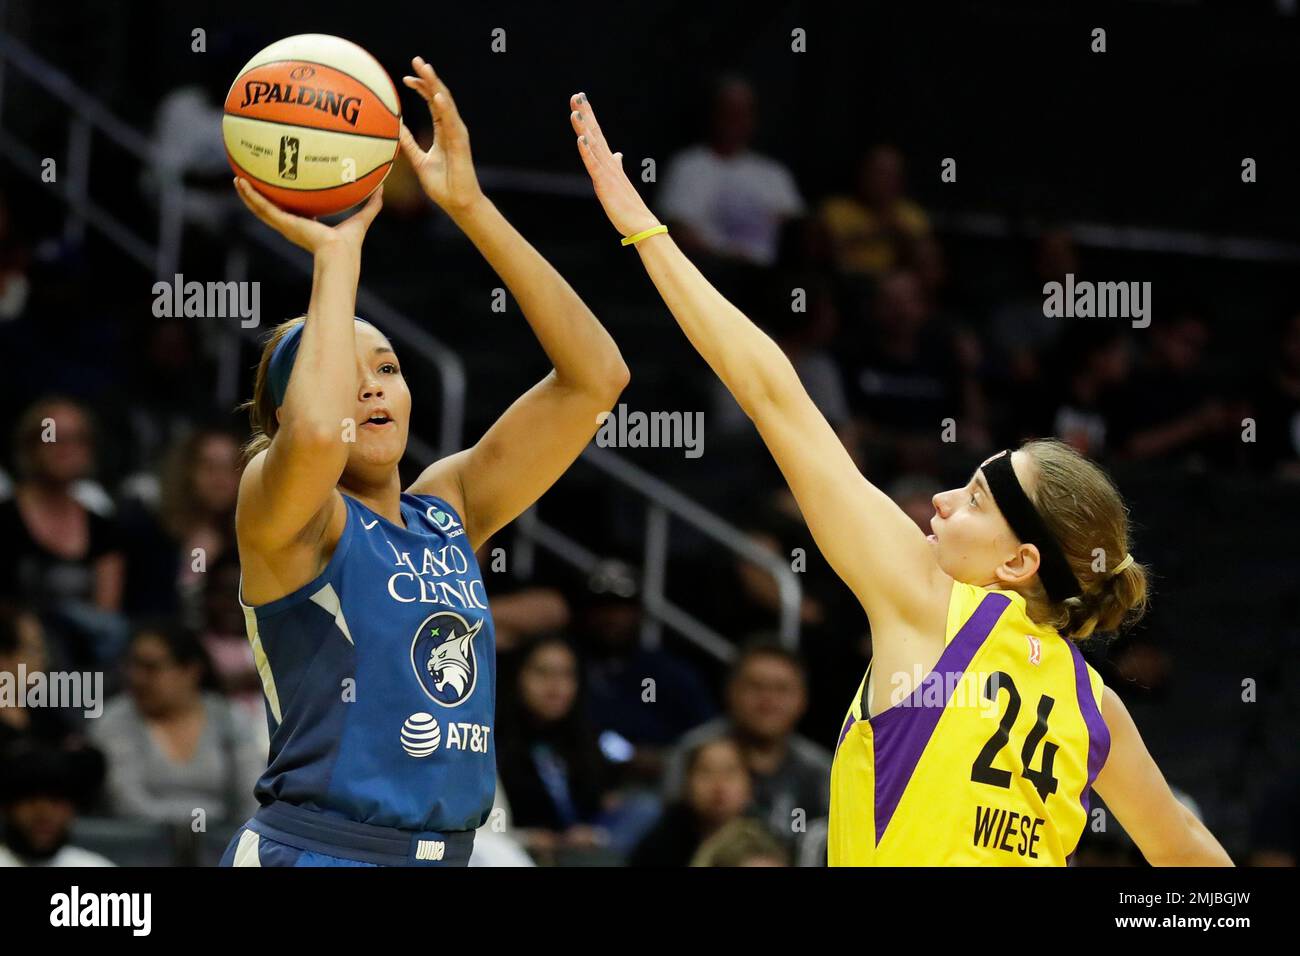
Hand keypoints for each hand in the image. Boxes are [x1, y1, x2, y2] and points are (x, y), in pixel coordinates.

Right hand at [234, 178, 382, 254]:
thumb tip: (382, 187)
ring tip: (236, 180)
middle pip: (273, 209)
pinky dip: (250, 196)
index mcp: (308, 227)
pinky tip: (240, 183)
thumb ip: (371, 204)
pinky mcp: (282, 224)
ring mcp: (286, 226)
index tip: (281, 190)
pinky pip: (262, 208)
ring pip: (261, 208)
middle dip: (262, 197)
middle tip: (251, 182)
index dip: (287, 202)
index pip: (295, 213)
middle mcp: (294, 227)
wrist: (339, 255)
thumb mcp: (362, 219)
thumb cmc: (350, 246)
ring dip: (248, 195)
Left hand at [398, 57, 483, 215]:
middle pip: (440, 96)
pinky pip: (451, 122)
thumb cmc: (442, 185)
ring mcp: (457, 134)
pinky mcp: (460, 143)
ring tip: (425, 68)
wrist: (458, 203)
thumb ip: (409, 143)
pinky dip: (444, 108)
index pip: (432, 103)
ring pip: (446, 103)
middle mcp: (452, 128)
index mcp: (443, 131)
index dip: (421, 88)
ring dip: (435, 84)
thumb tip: (395, 127)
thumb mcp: (418, 161)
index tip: (405, 78)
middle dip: (429, 77)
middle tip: (416, 60)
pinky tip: (435, 95)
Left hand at [569, 93, 659, 238]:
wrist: (641, 224)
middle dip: (585, 114)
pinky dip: (587, 152)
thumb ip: (616, 165)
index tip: (581, 99)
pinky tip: (581, 139)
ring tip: (576, 111)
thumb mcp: (618, 181)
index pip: (597, 134)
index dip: (589, 117)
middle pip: (594, 134)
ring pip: (593, 146)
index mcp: (609, 163)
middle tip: (576, 95)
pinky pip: (594, 166)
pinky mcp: (604, 185)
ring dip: (584, 128)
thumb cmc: (629, 205)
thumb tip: (617, 154)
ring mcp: (607, 173)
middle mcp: (608, 164)